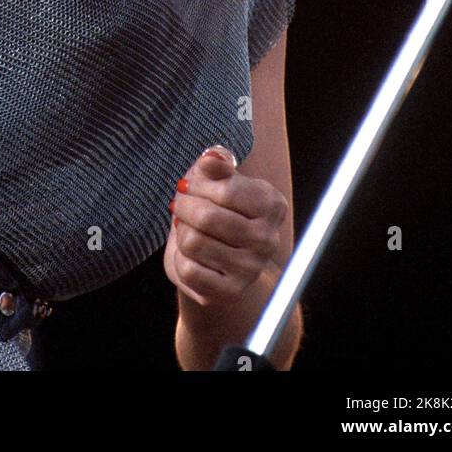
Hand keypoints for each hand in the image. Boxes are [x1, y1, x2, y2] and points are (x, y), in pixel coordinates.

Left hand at [163, 146, 287, 308]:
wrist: (220, 253)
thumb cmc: (218, 205)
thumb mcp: (218, 177)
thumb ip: (217, 163)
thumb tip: (211, 159)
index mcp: (272, 205)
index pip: (225, 190)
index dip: (197, 184)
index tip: (188, 184)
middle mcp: (268, 240)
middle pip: (206, 217)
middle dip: (184, 207)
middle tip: (181, 204)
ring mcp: (252, 269)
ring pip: (193, 243)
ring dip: (181, 231)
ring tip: (187, 227)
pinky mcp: (231, 292)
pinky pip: (188, 271)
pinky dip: (179, 258)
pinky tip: (189, 253)